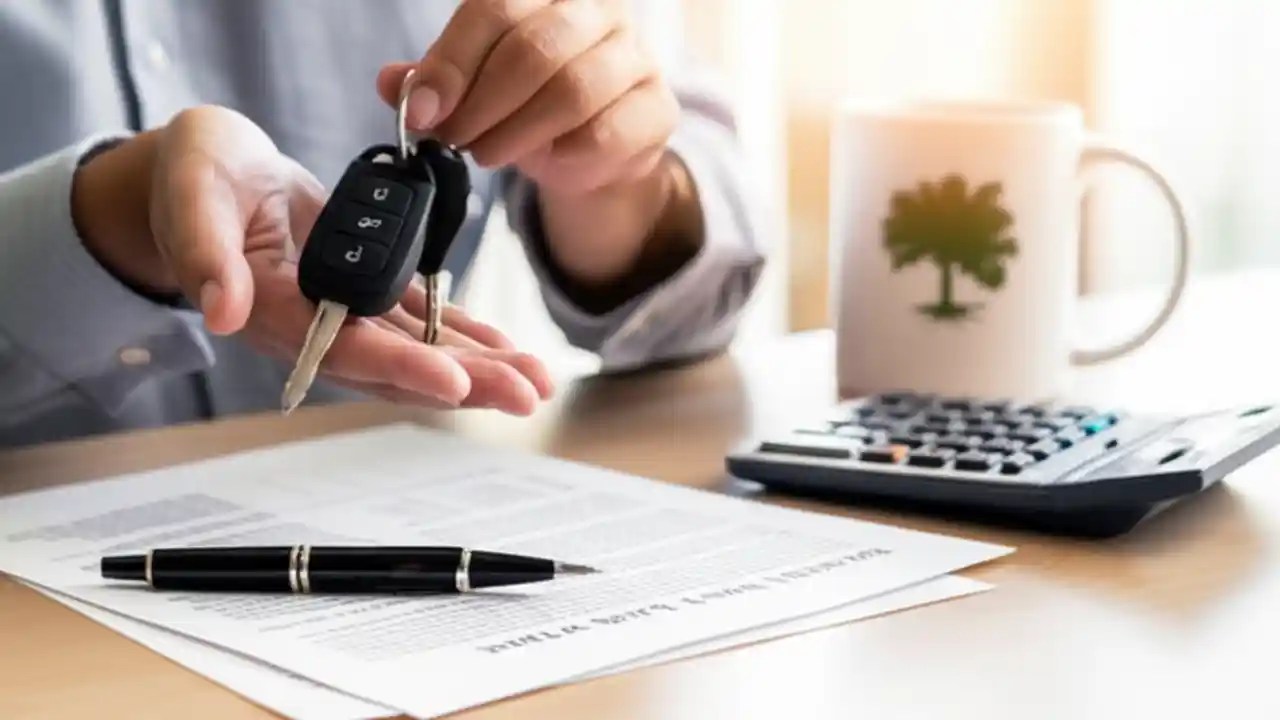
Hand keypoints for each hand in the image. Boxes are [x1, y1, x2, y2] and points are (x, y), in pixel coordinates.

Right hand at [72, 105, 552, 413]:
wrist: (213, 171)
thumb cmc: (194, 177)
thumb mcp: (192, 194)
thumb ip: (204, 250)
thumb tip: (223, 312)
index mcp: (274, 312)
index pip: (344, 350)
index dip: (400, 368)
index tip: (452, 383)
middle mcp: (317, 325)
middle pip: (398, 365)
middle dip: (466, 382)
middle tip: (526, 395)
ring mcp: (347, 312)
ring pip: (421, 349)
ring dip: (480, 367)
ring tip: (536, 381)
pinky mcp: (368, 290)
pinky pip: (425, 321)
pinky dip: (467, 334)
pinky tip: (508, 349)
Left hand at [375, 0, 678, 194]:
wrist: (598, 146)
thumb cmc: (531, 102)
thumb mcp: (476, 86)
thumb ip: (436, 80)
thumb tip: (393, 84)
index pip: (494, 9)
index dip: (451, 63)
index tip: (422, 113)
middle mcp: (597, 9)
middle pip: (534, 49)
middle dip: (481, 105)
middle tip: (454, 141)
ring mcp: (635, 56)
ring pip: (572, 91)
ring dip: (516, 134)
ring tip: (486, 155)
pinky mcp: (658, 107)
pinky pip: (607, 133)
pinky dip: (565, 157)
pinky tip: (544, 165)